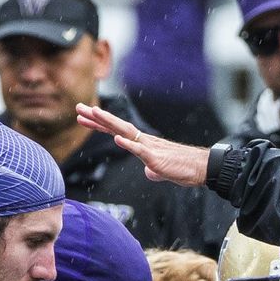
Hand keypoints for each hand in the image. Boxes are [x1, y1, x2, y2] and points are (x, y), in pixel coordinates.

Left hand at [76, 102, 209, 186]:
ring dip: (109, 122)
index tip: (83, 117)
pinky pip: (140, 150)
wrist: (201, 168)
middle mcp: (144, 141)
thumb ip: (153, 170)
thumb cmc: (183, 168)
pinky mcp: (157, 158)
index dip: (99, 124)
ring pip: (126, 132)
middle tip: (78, 108)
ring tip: (94, 113)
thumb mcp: (162, 170)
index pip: (117, 131)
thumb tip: (149, 172)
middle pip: (116, 127)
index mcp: (143, 144)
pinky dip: (128, 144)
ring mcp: (149, 148)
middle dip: (96, 118)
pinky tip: (117, 139)